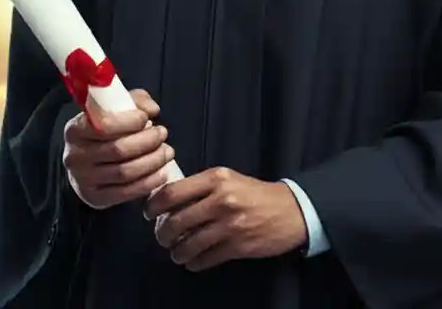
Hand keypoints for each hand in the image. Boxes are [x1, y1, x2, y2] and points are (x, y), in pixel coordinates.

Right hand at [62, 88, 175, 209]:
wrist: (85, 161)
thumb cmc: (104, 130)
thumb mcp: (115, 107)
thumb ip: (135, 101)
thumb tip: (152, 110)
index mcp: (75, 130)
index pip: (104, 126)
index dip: (131, 121)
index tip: (147, 117)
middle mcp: (75, 156)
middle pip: (118, 150)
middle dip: (148, 141)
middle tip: (163, 133)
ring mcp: (83, 180)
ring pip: (125, 172)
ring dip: (153, 161)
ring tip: (166, 151)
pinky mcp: (94, 198)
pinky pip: (126, 192)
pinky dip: (149, 182)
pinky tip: (162, 172)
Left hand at [143, 167, 306, 271]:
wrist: (292, 210)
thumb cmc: (255, 193)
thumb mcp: (228, 179)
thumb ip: (200, 187)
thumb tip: (166, 200)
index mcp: (215, 178)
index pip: (171, 193)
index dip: (153, 206)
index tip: (149, 214)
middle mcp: (221, 200)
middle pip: (175, 222)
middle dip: (163, 235)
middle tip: (163, 238)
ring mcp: (229, 225)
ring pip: (187, 245)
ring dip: (177, 252)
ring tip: (177, 252)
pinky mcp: (237, 246)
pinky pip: (204, 260)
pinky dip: (194, 263)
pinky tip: (194, 260)